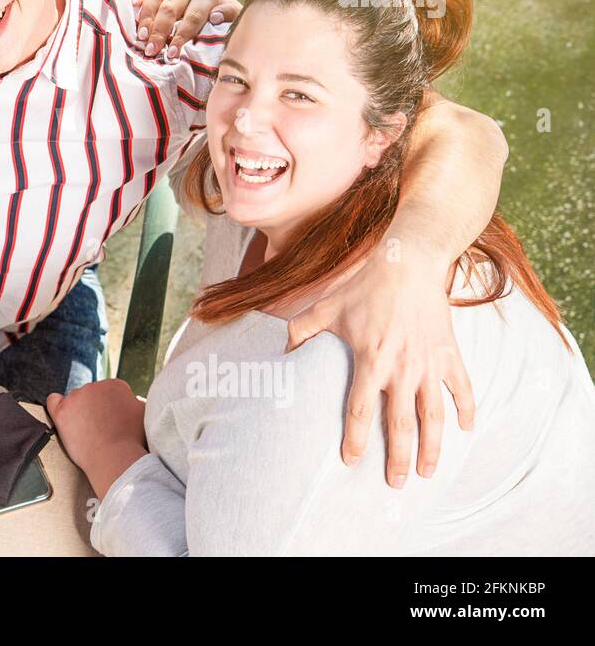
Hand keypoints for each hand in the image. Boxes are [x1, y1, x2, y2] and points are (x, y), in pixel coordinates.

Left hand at [46, 379, 148, 500]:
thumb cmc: (132, 441)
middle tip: (102, 430)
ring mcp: (76, 397)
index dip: (112, 409)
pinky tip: (63, 415)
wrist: (115, 459)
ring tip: (89, 432)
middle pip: (92, 395)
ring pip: (76, 400)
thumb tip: (132, 400)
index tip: (113, 422)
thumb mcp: (144, 414)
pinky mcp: (62, 411)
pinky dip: (57, 405)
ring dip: (80, 412)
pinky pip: (53, 400)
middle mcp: (95, 385)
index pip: (110, 392)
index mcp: (116, 385)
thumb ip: (135, 402)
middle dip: (96, 409)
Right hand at [129, 0, 240, 58]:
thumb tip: (215, 16)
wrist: (207, 1)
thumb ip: (230, 17)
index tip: (172, 53)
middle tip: (151, 49)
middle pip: (170, 8)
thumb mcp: (231, 19)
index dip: (181, 36)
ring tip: (141, 36)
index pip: (193, 17)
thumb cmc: (216, 19)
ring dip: (146, 17)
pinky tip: (133, 4)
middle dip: (160, 30)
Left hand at [286, 250, 474, 487]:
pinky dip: (467, 410)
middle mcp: (403, 368)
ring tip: (428, 472)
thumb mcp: (326, 307)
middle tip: (394, 484)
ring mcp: (430, 363)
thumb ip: (300, 331)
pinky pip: (463, 389)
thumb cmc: (364, 285)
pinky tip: (465, 430)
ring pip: (435, 416)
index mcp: (371, 360)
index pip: (360, 410)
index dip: (355, 439)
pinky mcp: (450, 353)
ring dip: (433, 447)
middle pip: (402, 425)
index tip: (351, 461)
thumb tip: (279, 351)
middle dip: (399, 458)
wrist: (410, 262)